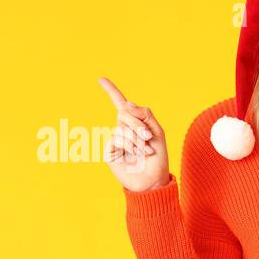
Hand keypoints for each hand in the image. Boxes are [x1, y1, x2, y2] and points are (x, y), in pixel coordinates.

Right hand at [97, 77, 169, 192]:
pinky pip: (117, 138)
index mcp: (134, 122)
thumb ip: (145, 114)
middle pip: (124, 112)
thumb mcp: (157, 131)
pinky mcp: (110, 151)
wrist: (152, 179)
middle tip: (148, 137)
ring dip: (136, 138)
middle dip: (138, 124)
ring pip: (121, 126)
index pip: (121, 103)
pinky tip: (137, 154)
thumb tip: (126, 105)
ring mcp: (115, 139)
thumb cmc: (157, 157)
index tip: (101, 79)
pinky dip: (130, 144)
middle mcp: (122, 128)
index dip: (111, 90)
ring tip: (145, 150)